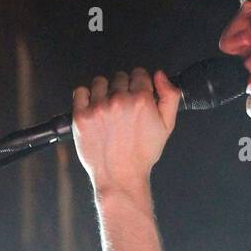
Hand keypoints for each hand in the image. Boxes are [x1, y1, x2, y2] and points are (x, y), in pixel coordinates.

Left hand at [71, 67, 181, 194]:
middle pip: (120, 77)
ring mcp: (98, 107)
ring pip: (100, 82)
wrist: (120, 177)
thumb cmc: (142, 155)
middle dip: (123, 89)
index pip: (139, 74)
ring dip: (104, 91)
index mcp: (141, 101)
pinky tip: (93, 110)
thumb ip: (170, 96)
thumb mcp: (167, 126)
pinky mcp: (81, 116)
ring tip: (108, 110)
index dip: (140, 85)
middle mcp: (119, 101)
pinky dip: (85, 97)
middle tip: (123, 109)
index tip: (137, 96)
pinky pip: (80, 92)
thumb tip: (160, 75)